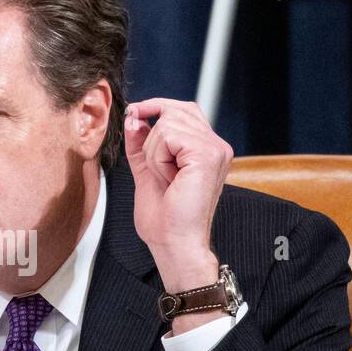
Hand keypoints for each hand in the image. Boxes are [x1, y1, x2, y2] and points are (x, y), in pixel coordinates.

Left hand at [123, 97, 231, 297]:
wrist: (174, 243)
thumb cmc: (165, 219)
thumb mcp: (147, 171)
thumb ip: (141, 143)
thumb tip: (135, 116)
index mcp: (206, 149)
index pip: (184, 110)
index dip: (157, 107)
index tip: (135, 113)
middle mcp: (216, 146)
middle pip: (174, 112)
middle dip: (152, 141)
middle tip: (160, 173)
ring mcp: (215, 149)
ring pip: (167, 123)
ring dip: (154, 154)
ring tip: (167, 179)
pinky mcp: (207, 154)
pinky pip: (168, 136)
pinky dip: (158, 159)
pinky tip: (170, 179)